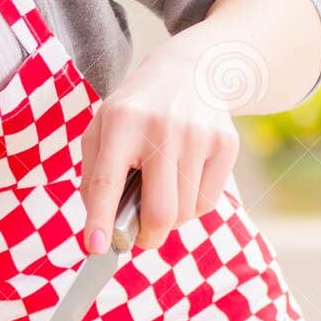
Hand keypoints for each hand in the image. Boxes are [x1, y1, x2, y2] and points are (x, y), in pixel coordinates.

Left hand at [78, 48, 238, 254]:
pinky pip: (208, 203)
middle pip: (159, 212)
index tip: (97, 248)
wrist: (187, 72)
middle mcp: (161, 128)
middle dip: (147, 237)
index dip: (100, 220)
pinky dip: (192, 206)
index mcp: (120, 122)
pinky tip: (183, 180)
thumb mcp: (102, 129)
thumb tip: (101, 227)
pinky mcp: (226, 144)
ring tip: (161, 190)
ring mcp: (198, 135)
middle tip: (139, 237)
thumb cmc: (134, 112)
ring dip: (170, 218)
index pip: (107, 181)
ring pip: (185, 214)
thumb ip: (94, 176)